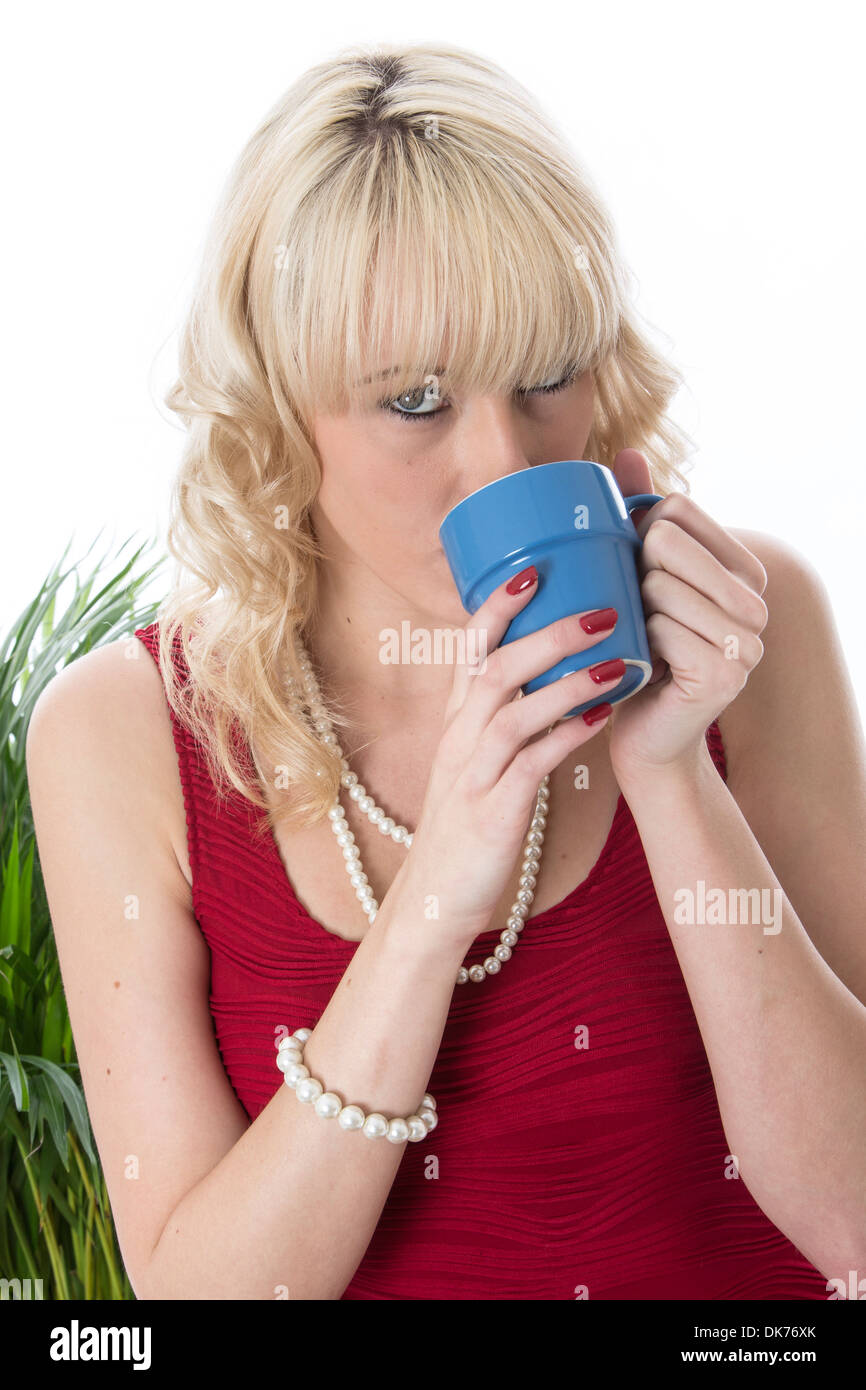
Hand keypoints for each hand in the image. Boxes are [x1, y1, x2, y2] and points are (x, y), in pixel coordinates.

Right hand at [395, 570, 627, 948]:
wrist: (433, 899)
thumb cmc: (465, 826)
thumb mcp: (475, 763)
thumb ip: (505, 722)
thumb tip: (552, 682)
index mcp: (455, 721)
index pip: (469, 648)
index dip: (498, 606)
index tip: (534, 569)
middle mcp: (459, 739)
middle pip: (496, 668)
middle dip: (548, 633)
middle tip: (603, 609)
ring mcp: (473, 774)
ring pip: (514, 711)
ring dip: (568, 680)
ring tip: (619, 659)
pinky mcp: (494, 811)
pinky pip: (533, 764)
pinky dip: (568, 735)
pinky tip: (605, 718)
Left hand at [606, 448, 768, 787]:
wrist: (642, 733)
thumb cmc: (635, 652)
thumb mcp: (637, 579)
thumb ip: (639, 517)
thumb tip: (626, 452)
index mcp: (743, 572)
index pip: (678, 508)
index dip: (639, 536)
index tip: (637, 576)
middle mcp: (756, 604)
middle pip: (667, 541)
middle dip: (632, 573)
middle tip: (635, 616)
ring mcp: (747, 641)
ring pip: (658, 583)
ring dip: (631, 612)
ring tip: (639, 641)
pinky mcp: (724, 673)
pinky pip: (660, 627)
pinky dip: (637, 642)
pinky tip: (643, 664)